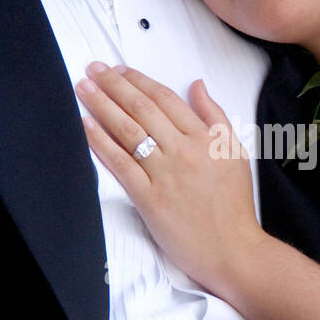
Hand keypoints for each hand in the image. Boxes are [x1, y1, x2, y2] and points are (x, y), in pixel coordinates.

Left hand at [76, 63, 264, 295]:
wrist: (233, 250)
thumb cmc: (235, 206)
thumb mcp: (236, 152)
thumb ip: (215, 116)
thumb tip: (197, 85)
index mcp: (205, 138)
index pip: (165, 98)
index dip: (138, 80)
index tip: (119, 70)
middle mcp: (183, 151)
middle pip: (141, 108)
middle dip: (113, 84)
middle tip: (93, 69)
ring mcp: (164, 174)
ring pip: (128, 130)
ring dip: (102, 105)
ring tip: (84, 88)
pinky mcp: (149, 199)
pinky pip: (120, 164)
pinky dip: (101, 142)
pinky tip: (86, 125)